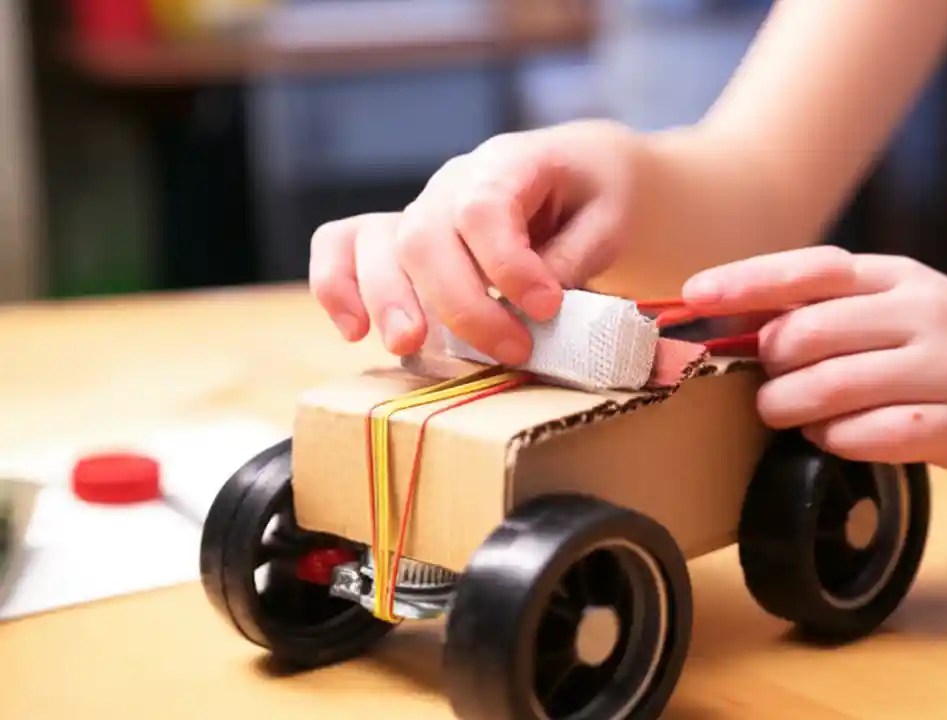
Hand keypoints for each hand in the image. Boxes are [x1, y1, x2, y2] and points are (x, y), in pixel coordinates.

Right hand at [308, 120, 647, 364]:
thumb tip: (538, 304)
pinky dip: (336, 284)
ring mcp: (422, 208)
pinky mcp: (403, 238)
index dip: (509, 265)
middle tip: (513, 350)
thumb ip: (575, 256)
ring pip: (381, 245)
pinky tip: (352, 331)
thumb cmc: (595, 195)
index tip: (548, 308)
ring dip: (391, 301)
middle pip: (426, 236)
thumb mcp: (609, 218)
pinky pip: (343, 244)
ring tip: (411, 347)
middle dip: (462, 304)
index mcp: (507, 163)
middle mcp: (452, 182)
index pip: (485, 210)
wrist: (580, 172)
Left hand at [681, 247, 946, 488]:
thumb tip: (758, 326)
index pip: (809, 269)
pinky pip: (870, 434)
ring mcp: (946, 368)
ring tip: (787, 416)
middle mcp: (924, 312)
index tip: (695, 296)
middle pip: (806, 332)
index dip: (745, 281)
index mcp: (905, 277)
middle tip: (763, 387)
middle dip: (767, 365)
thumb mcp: (922, 310)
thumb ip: (852, 311)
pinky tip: (836, 440)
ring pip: (830, 385)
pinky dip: (837, 441)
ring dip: (791, 407)